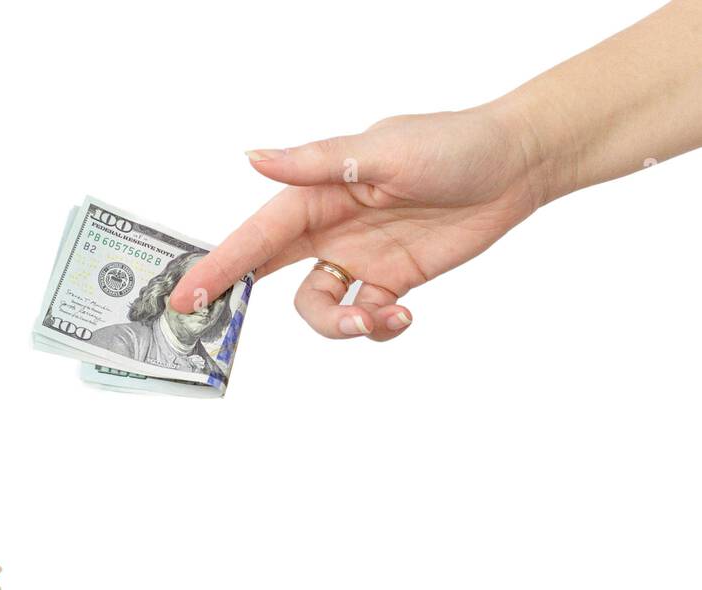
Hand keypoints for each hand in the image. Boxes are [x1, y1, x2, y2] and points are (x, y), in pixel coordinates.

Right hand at [171, 106, 547, 339]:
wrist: (518, 166)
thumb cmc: (453, 145)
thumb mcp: (382, 150)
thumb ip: (317, 162)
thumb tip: (253, 158)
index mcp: (317, 195)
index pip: (257, 236)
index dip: (219, 266)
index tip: (185, 296)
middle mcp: (328, 228)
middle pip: (267, 273)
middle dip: (240, 301)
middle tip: (219, 331)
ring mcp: (358, 257)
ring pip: (319, 307)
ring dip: (339, 324)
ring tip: (377, 317)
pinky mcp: (390, 279)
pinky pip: (365, 316)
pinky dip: (379, 327)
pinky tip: (404, 315)